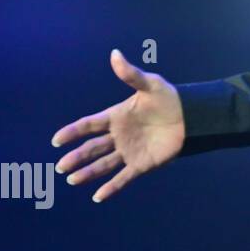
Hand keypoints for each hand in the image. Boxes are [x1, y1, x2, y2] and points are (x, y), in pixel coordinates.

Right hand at [52, 49, 185, 201]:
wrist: (192, 117)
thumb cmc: (169, 98)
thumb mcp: (150, 84)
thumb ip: (130, 74)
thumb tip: (115, 54)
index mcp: (116, 117)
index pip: (89, 125)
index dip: (72, 132)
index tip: (57, 140)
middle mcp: (119, 136)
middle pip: (92, 148)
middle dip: (76, 157)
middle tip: (60, 167)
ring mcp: (129, 151)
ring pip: (103, 164)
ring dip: (88, 173)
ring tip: (72, 180)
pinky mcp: (142, 164)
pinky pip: (124, 177)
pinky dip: (111, 187)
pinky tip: (98, 196)